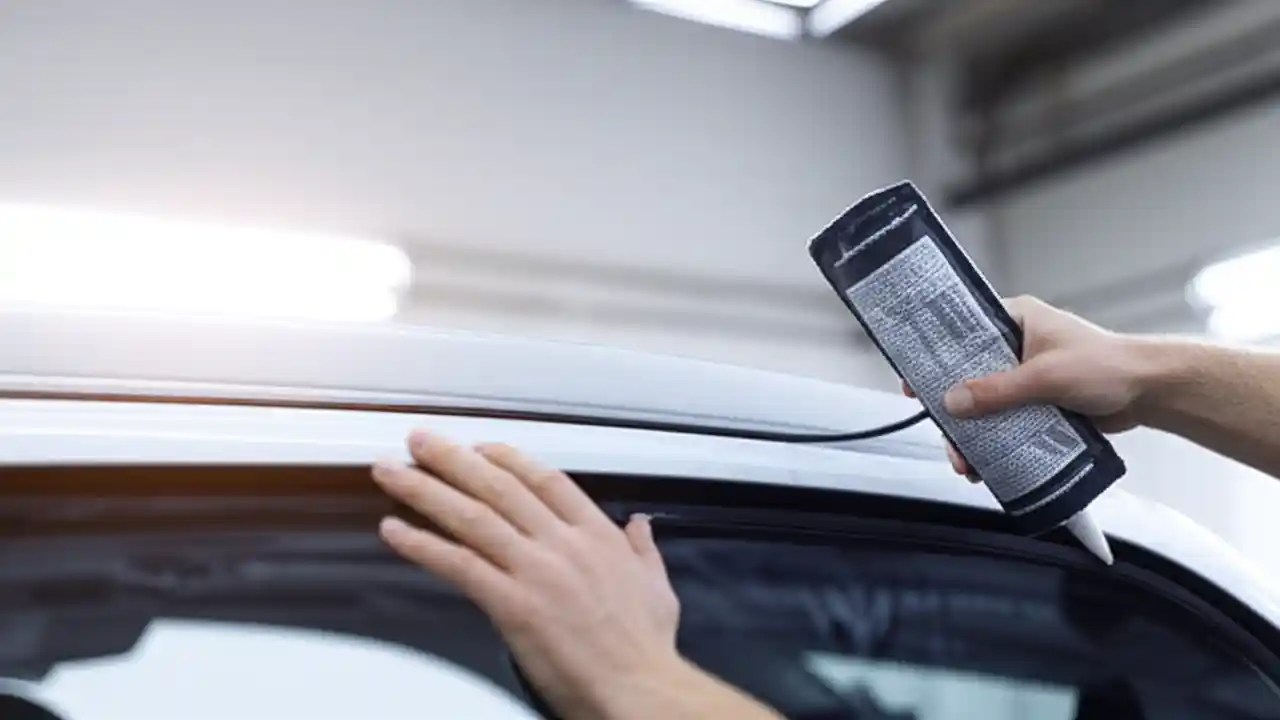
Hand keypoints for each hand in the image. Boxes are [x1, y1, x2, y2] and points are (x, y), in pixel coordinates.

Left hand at [371, 432, 682, 718]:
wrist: (640, 688)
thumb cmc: (646, 648)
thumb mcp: (657, 587)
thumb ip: (643, 551)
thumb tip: (640, 526)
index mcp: (597, 535)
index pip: (544, 479)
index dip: (506, 458)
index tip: (479, 447)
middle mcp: (563, 543)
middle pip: (498, 486)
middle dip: (452, 458)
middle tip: (420, 440)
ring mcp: (536, 571)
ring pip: (472, 516)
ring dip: (425, 489)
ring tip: (392, 472)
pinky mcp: (514, 604)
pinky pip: (459, 565)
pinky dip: (423, 544)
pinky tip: (396, 531)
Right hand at [904, 296, 1148, 475]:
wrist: (1149, 393)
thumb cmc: (1107, 367)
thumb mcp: (1045, 375)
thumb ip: (998, 390)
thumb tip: (953, 401)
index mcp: (1014, 320)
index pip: (961, 332)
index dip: (934, 355)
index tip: (915, 381)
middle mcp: (1014, 346)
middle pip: (966, 376)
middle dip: (953, 411)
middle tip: (943, 434)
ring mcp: (1023, 377)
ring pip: (983, 405)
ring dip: (972, 434)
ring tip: (966, 462)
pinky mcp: (1035, 404)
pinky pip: (1003, 423)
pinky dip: (993, 443)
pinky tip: (985, 465)